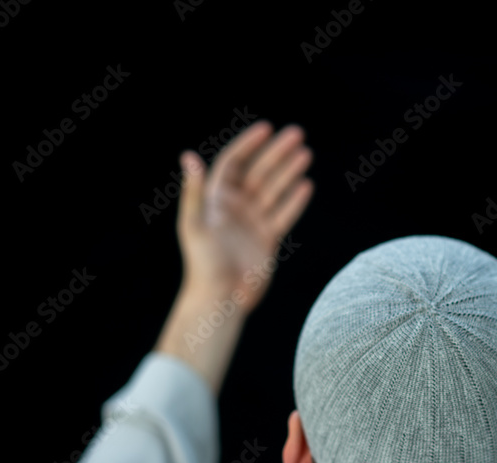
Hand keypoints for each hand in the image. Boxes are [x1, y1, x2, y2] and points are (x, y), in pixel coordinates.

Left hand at [176, 120, 313, 312]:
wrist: (221, 299)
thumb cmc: (202, 263)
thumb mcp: (193, 225)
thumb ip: (194, 192)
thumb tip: (189, 157)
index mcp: (216, 200)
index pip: (235, 163)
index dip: (249, 144)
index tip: (267, 129)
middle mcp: (236, 207)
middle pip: (260, 172)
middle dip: (277, 153)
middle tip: (297, 134)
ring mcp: (253, 222)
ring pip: (275, 190)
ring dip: (290, 172)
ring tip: (306, 154)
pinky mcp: (268, 239)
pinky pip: (284, 214)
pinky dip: (295, 201)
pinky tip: (307, 185)